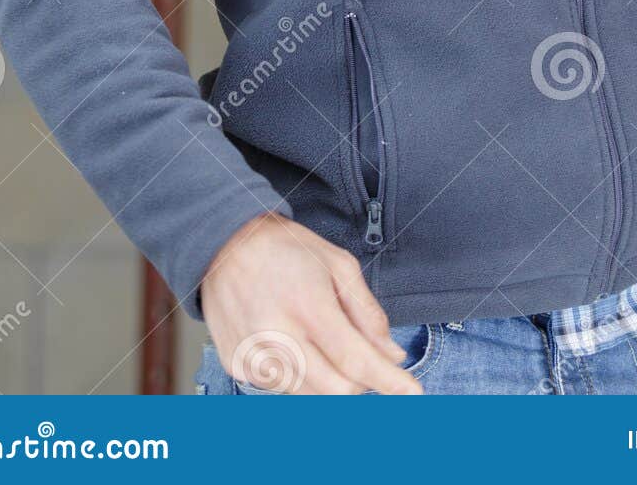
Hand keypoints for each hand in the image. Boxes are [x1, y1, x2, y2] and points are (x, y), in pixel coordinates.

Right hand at [198, 211, 422, 394]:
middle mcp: (276, 335)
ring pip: (310, 394)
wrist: (223, 242)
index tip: (412, 393)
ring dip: (328, 378)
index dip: (388, 381)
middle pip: (336, 389)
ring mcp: (253, 354)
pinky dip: (298, 374)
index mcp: (307, 304)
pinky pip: (281, 387)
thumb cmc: (285, 248)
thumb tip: (392, 355)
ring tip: (321, 339)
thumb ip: (367, 313)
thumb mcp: (337, 263)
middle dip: (361, 381)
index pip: (355, 360)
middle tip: (366, 360)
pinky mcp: (237, 364)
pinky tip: (292, 341)